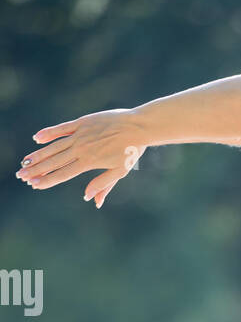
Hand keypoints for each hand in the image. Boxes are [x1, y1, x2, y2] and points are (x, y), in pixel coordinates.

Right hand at [15, 109, 147, 207]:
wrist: (139, 126)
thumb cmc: (131, 151)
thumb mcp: (119, 172)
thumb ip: (103, 185)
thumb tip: (89, 199)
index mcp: (89, 162)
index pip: (63, 174)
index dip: (47, 180)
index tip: (34, 185)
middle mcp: (81, 149)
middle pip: (54, 161)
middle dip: (36, 169)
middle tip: (21, 175)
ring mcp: (80, 135)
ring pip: (54, 146)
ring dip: (38, 154)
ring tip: (25, 162)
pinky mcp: (82, 122)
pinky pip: (62, 128)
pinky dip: (49, 133)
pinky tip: (37, 138)